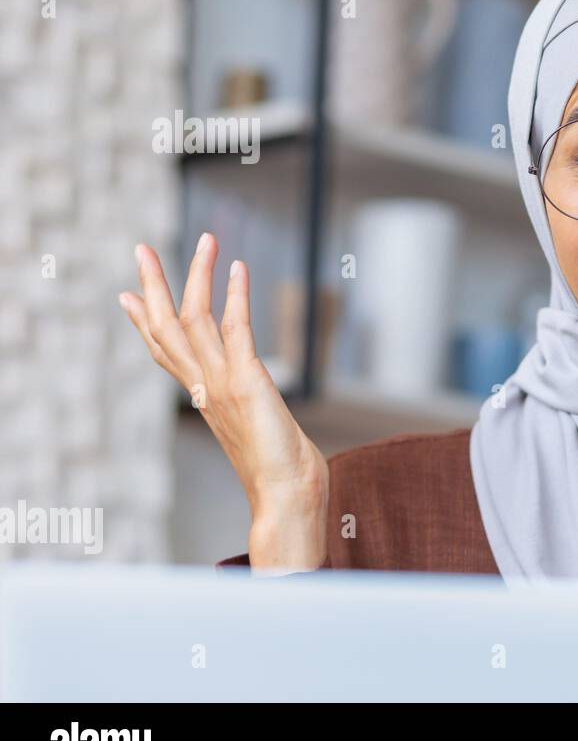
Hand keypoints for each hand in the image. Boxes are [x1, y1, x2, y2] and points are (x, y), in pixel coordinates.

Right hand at [118, 234, 327, 572]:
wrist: (286, 501)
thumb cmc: (281, 474)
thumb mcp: (255, 433)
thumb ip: (248, 414)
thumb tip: (252, 404)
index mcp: (204, 400)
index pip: (166, 354)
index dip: (146, 323)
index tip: (128, 295)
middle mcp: (205, 389)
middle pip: (168, 329)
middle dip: (154, 286)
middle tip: (141, 249)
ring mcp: (222, 385)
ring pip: (195, 320)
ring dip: (198, 275)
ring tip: (206, 240)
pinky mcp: (247, 383)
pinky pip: (237, 330)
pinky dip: (237, 296)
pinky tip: (239, 269)